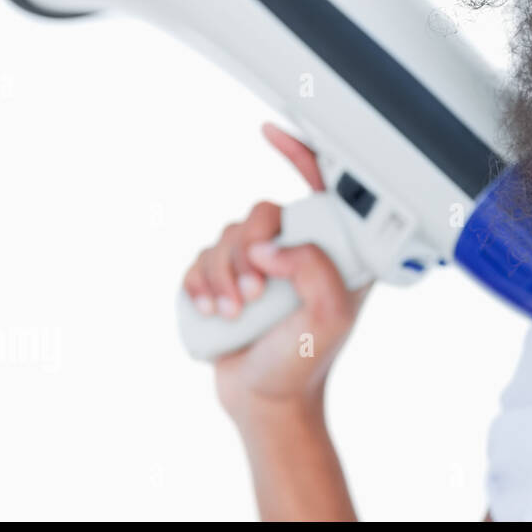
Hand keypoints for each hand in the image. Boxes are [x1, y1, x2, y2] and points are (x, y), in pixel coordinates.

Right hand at [180, 122, 373, 424]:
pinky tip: (211, 308)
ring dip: (222, 275)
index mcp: (333, 250)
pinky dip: (199, 282)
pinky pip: (200, 258)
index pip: (322, 187)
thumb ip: (315, 271)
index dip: (300, 153)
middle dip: (246, 251)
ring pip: (226, 237)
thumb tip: (272, 248)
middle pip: (259, 214)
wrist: (265, 399)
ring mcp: (260, 263)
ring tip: (235, 313)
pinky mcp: (227, 278)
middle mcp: (296, 250)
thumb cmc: (306, 360)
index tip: (272, 132)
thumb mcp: (329, 317)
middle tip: (254, 292)